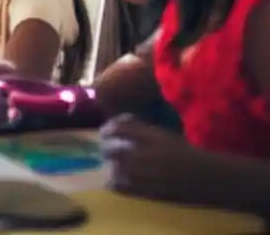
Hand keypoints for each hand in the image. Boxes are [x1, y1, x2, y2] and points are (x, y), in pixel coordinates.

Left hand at [100, 114, 215, 202]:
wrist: (210, 178)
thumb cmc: (188, 154)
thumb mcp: (165, 135)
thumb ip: (142, 129)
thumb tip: (120, 123)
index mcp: (153, 137)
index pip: (119, 128)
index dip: (108, 129)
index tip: (107, 132)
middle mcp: (146, 154)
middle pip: (110, 149)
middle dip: (106, 149)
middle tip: (107, 150)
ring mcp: (146, 175)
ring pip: (113, 169)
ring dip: (110, 166)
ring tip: (113, 165)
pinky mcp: (147, 192)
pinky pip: (120, 187)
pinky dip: (114, 183)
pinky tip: (116, 180)